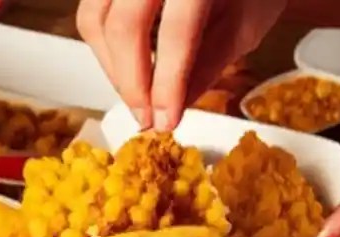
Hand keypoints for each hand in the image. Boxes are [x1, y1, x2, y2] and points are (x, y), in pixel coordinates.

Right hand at [78, 0, 284, 130]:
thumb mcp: (248, 20)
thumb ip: (210, 62)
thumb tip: (174, 107)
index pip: (175, 32)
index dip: (167, 84)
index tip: (165, 122)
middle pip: (123, 26)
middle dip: (131, 82)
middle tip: (145, 116)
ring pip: (94, 19)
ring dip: (111, 66)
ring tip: (136, 94)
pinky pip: (92, 10)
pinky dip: (104, 44)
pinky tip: (127, 65)